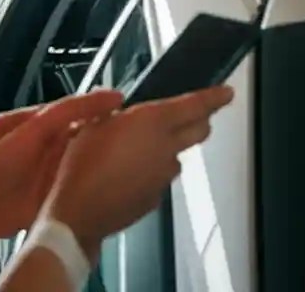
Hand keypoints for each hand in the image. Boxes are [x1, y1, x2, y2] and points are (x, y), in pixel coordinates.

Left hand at [0, 90, 121, 254]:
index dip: (97, 111)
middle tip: (128, 142)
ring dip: (94, 168)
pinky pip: (70, 194)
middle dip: (100, 141)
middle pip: (77, 141)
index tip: (125, 111)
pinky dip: (84, 193)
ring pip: (77, 167)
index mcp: (30, 125)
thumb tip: (105, 98)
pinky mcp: (42, 203)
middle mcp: (37, 150)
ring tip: (122, 166)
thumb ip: (66, 113)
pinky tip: (101, 194)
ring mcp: (40, 177)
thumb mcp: (30, 130)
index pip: (71, 113)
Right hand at [42, 86, 233, 257]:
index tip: (226, 93)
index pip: (197, 105)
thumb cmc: (81, 167)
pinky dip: (150, 174)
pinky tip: (127, 175)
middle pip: (200, 131)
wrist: (78, 212)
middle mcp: (166, 148)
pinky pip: (160, 179)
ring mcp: (163, 176)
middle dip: (200, 121)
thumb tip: (122, 112)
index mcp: (154, 122)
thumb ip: (115, 114)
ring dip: (167, 150)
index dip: (215, 97)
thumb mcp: (93, 124)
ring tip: (139, 150)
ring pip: (178, 157)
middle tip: (192, 116)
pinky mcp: (156, 198)